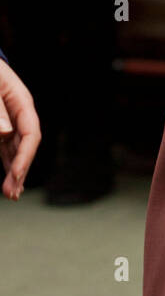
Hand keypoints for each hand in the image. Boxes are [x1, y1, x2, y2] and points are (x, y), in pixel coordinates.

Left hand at [0, 60, 40, 199]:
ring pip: (16, 150)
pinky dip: (8, 163)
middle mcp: (19, 113)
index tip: (15, 176)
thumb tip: (5, 132)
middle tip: (11, 194)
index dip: (25, 156)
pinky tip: (10, 179)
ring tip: (11, 194)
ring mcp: (10, 120)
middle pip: (26, 146)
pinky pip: (6, 148)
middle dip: (20, 170)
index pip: (31, 133)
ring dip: (14, 172)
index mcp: (22, 101)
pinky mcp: (0, 126)